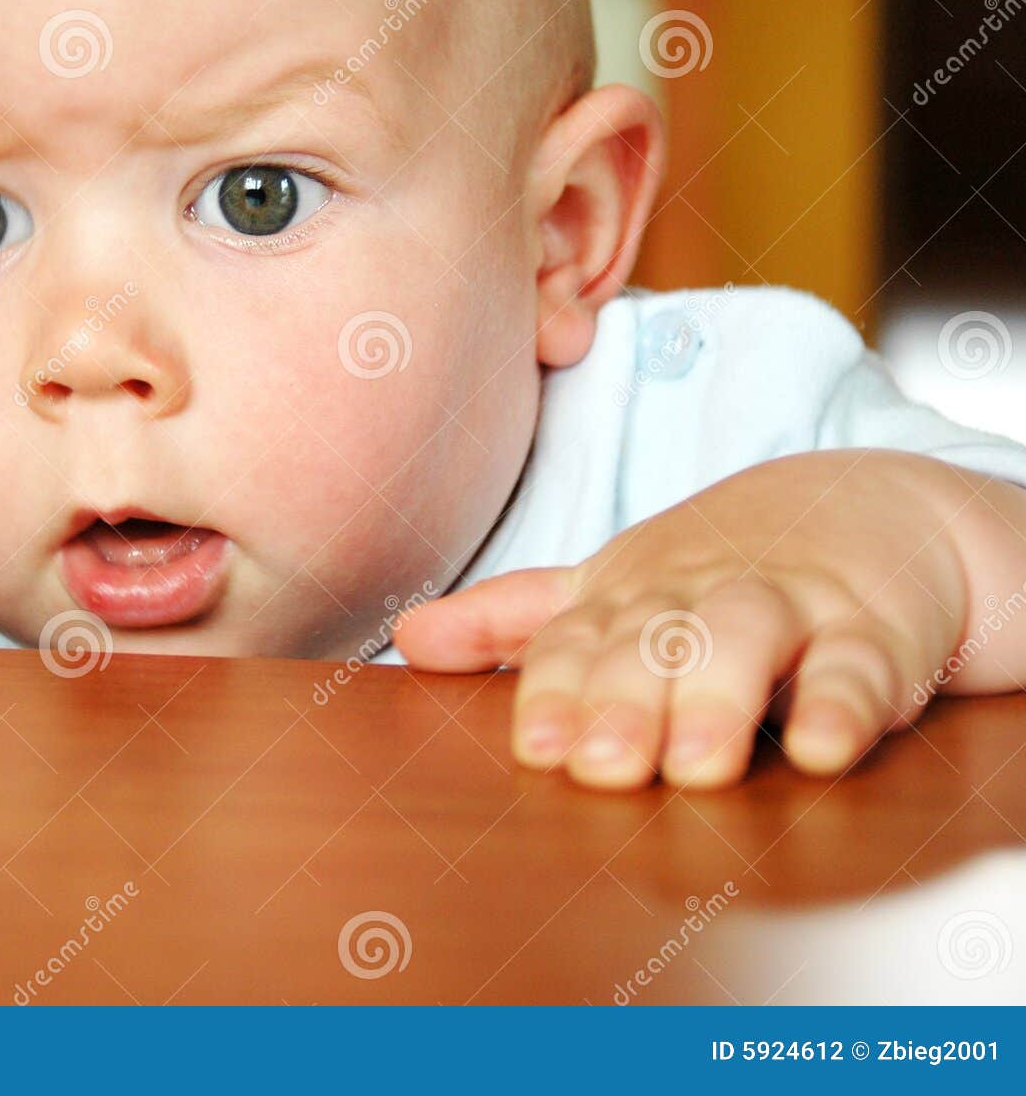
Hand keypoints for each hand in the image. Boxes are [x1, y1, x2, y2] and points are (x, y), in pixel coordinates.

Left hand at [394, 451, 989, 789]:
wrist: (871, 509)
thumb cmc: (713, 574)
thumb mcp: (610, 589)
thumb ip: (512, 620)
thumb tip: (405, 638)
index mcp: (628, 595)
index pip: (579, 640)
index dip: (559, 692)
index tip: (539, 749)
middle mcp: (697, 595)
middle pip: (656, 641)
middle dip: (627, 702)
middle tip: (606, 769)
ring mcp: (788, 605)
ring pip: (748, 641)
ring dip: (721, 699)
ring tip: (699, 765)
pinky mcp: (873, 631)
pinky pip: (859, 665)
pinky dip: (844, 703)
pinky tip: (822, 749)